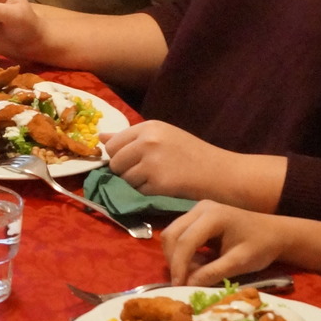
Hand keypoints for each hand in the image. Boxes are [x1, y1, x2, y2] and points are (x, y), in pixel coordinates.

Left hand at [104, 121, 285, 209]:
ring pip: (124, 179)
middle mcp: (148, 140)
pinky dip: (148, 194)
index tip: (134, 162)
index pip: (113, 144)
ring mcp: (152, 161)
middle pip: (115, 163)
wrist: (221, 173)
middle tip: (148, 173)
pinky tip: (165, 188)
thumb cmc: (193, 155)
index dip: (120, 157)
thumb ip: (131, 138)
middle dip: (125, 172)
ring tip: (158, 180)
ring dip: (136, 184)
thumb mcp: (163, 138)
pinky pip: (138, 192)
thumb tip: (99, 137)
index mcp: (149, 127)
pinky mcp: (157, 182)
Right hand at [160, 201, 295, 284]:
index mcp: (213, 216)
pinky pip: (180, 234)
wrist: (275, 233)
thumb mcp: (239, 263)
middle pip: (172, 235)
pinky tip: (197, 264)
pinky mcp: (198, 217)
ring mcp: (198, 210)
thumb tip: (187, 285)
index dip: (179, 265)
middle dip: (174, 261)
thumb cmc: (261, 246)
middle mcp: (201, 208)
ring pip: (172, 235)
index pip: (185, 241)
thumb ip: (212, 273)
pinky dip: (182, 252)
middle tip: (183, 282)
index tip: (178, 286)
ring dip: (176, 257)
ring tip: (193, 273)